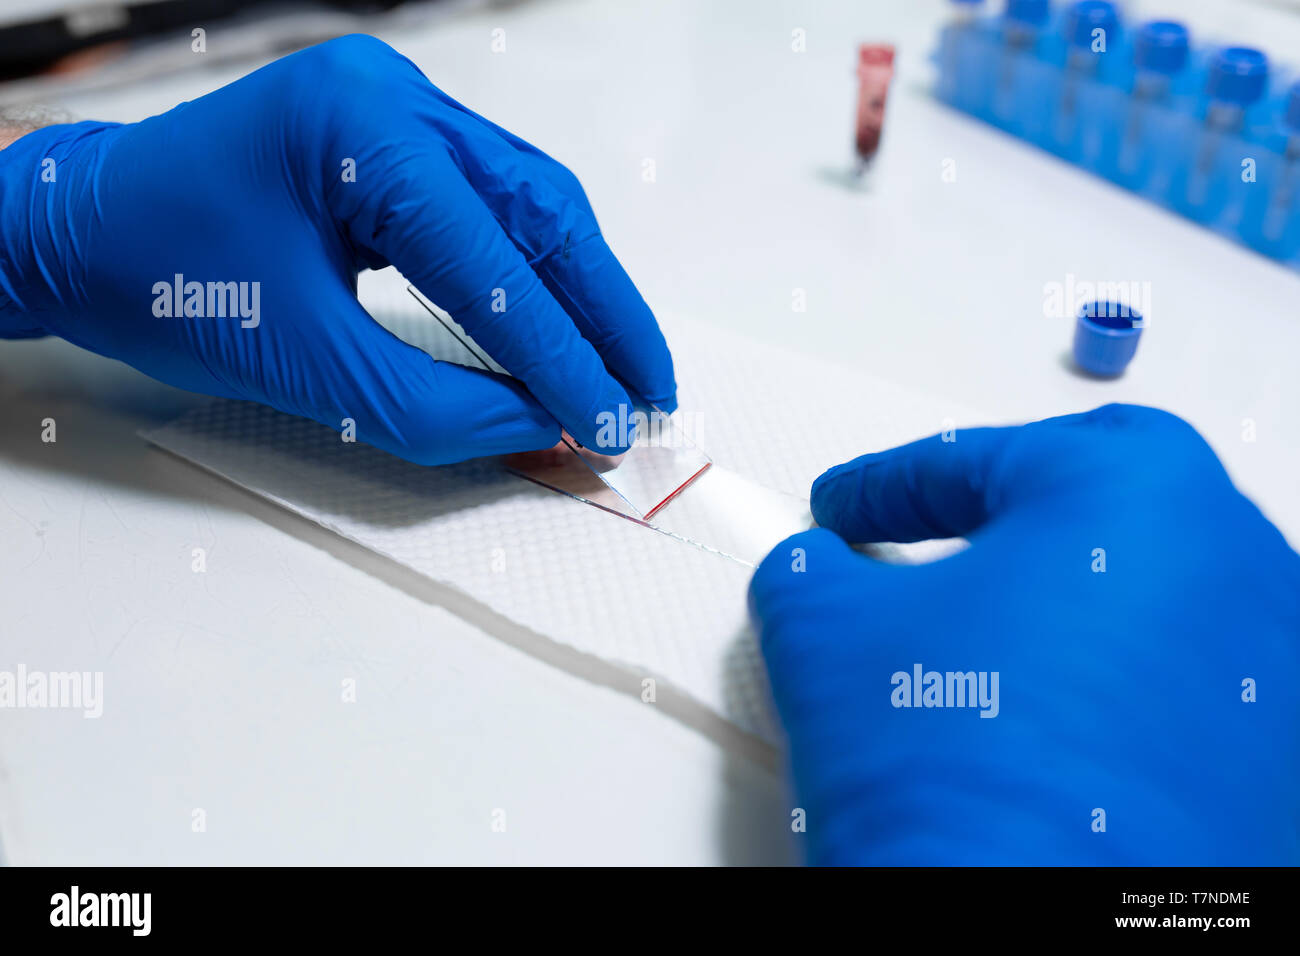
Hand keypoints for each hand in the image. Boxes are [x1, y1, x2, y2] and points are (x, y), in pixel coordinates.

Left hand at [0, 34, 674, 462]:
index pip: (495, 260)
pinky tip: (569, 315)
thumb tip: (544, 428)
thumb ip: (436, 407)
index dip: (562, 353)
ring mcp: (398, 106)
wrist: (83, 233)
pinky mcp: (398, 134)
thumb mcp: (305, 365)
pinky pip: (496, 200)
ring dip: (586, 287)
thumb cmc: (161, 280)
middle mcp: (393, 98)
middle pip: (543, 208)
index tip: (606, 420)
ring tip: (626, 363)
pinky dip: (540, 267)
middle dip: (605, 309)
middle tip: (649, 387)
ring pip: (533, 198)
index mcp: (360, 129)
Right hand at [750, 404, 1299, 864]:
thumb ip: (809, 571)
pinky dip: (1117, 686)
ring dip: (1064, 602)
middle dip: (1005, 513)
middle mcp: (1235, 559)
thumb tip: (813, 567)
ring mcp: (1275, 665)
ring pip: (1154, 591)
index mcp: (1132, 489)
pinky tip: (1050, 731)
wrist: (1032, 936)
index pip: (980, 462)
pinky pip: (1189, 687)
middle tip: (936, 537)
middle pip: (1100, 498)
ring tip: (985, 651)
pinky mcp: (1282, 760)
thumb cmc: (957, 783)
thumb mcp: (826, 638)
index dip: (886, 486)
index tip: (843, 511)